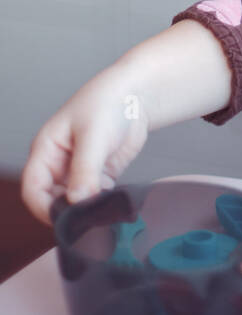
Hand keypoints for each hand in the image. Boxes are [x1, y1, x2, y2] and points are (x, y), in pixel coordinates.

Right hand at [20, 65, 149, 224]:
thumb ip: (84, 170)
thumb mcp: (92, 136)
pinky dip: (101, 204)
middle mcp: (59, 164)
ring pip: (74, 202)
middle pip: (52, 200)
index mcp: (46, 150)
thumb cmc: (106, 103)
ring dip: (86, 210)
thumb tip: (77, 201)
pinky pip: (95, 198)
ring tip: (102, 212)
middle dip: (68, 211)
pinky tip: (112, 205)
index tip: (64, 219)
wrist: (136, 95)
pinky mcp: (100, 176)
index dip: (43, 207)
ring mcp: (79, 171)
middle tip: (88, 218)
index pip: (33, 188)